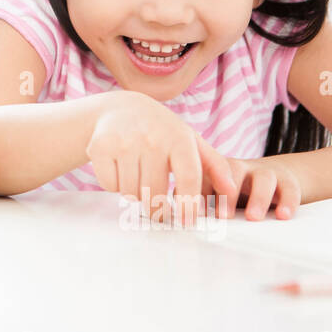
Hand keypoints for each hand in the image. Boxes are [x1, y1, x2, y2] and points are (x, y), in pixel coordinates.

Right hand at [85, 90, 236, 227]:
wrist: (119, 109)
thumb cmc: (161, 131)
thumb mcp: (190, 140)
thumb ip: (214, 165)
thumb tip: (232, 191)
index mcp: (179, 137)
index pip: (189, 178)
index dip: (188, 205)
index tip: (186, 222)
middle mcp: (151, 138)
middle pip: (156, 193)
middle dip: (158, 209)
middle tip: (158, 209)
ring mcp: (124, 142)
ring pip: (131, 193)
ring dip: (135, 195)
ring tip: (138, 180)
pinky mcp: (100, 147)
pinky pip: (110, 185)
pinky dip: (115, 186)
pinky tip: (120, 170)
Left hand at [193, 132, 301, 219]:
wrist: (273, 177)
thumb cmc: (234, 192)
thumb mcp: (214, 195)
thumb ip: (198, 203)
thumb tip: (178, 220)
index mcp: (217, 171)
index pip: (207, 175)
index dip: (201, 192)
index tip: (196, 213)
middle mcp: (240, 169)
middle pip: (234, 172)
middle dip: (228, 194)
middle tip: (223, 216)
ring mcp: (265, 173)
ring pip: (263, 178)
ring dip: (258, 198)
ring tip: (254, 218)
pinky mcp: (287, 180)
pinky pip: (289, 188)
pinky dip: (287, 202)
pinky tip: (283, 216)